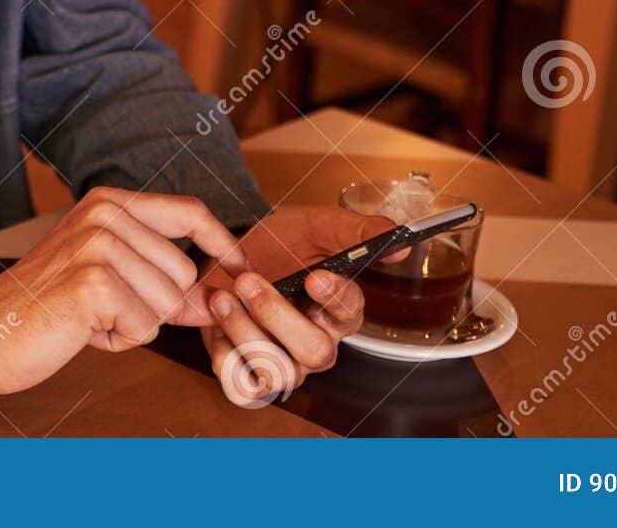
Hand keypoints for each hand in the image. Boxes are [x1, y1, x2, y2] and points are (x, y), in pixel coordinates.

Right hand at [0, 187, 250, 395]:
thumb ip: (164, 282)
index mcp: (107, 201)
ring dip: (136, 324)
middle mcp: (103, 213)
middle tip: (105, 308)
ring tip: (91, 317)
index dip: (222, 242)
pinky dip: (120, 339)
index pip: (188, 211)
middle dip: (156, 305)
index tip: (241, 265)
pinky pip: (146, 325)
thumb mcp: (109, 281)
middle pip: (183, 271)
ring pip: (169, 301)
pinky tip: (85, 330)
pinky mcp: (94, 283)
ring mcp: (98, 245)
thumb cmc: (46, 307)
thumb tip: (216, 297)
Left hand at [198, 206, 400, 406]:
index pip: (351, 312)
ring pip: (277, 373)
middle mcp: (319, 345)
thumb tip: (400, 244)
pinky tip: (216, 325)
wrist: (234, 256)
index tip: (315, 276)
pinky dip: (224, 358)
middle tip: (248, 280)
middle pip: (315, 353)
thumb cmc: (282, 244)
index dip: (334, 297)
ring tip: (223, 298)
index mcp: (341, 311)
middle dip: (277, 315)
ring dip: (245, 334)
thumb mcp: (319, 227)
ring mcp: (286, 365)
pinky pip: (241, 388)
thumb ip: (358, 232)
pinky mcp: (250, 376)